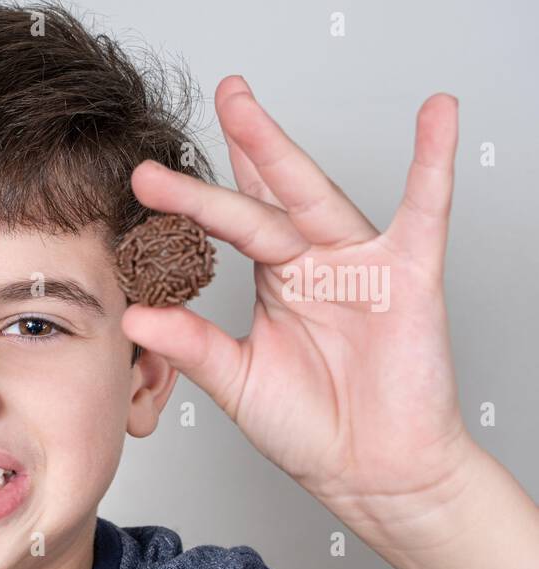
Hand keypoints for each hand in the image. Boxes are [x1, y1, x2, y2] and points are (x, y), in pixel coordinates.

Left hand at [124, 75, 478, 540]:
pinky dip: (433, 164)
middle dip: (241, 147)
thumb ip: (191, 345)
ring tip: (247, 105)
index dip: (189, 201)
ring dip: (281, 150)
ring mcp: (359, 264)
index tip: (143, 181)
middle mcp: (313, 262)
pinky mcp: (407, 277)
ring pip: (316, 195)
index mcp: (274, 280)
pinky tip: (435, 115)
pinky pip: (426, 212)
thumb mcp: (238, 381)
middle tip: (216, 96)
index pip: (228, 226)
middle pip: (268, 195)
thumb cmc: (312, 428)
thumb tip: (133, 317)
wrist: (370, 472)